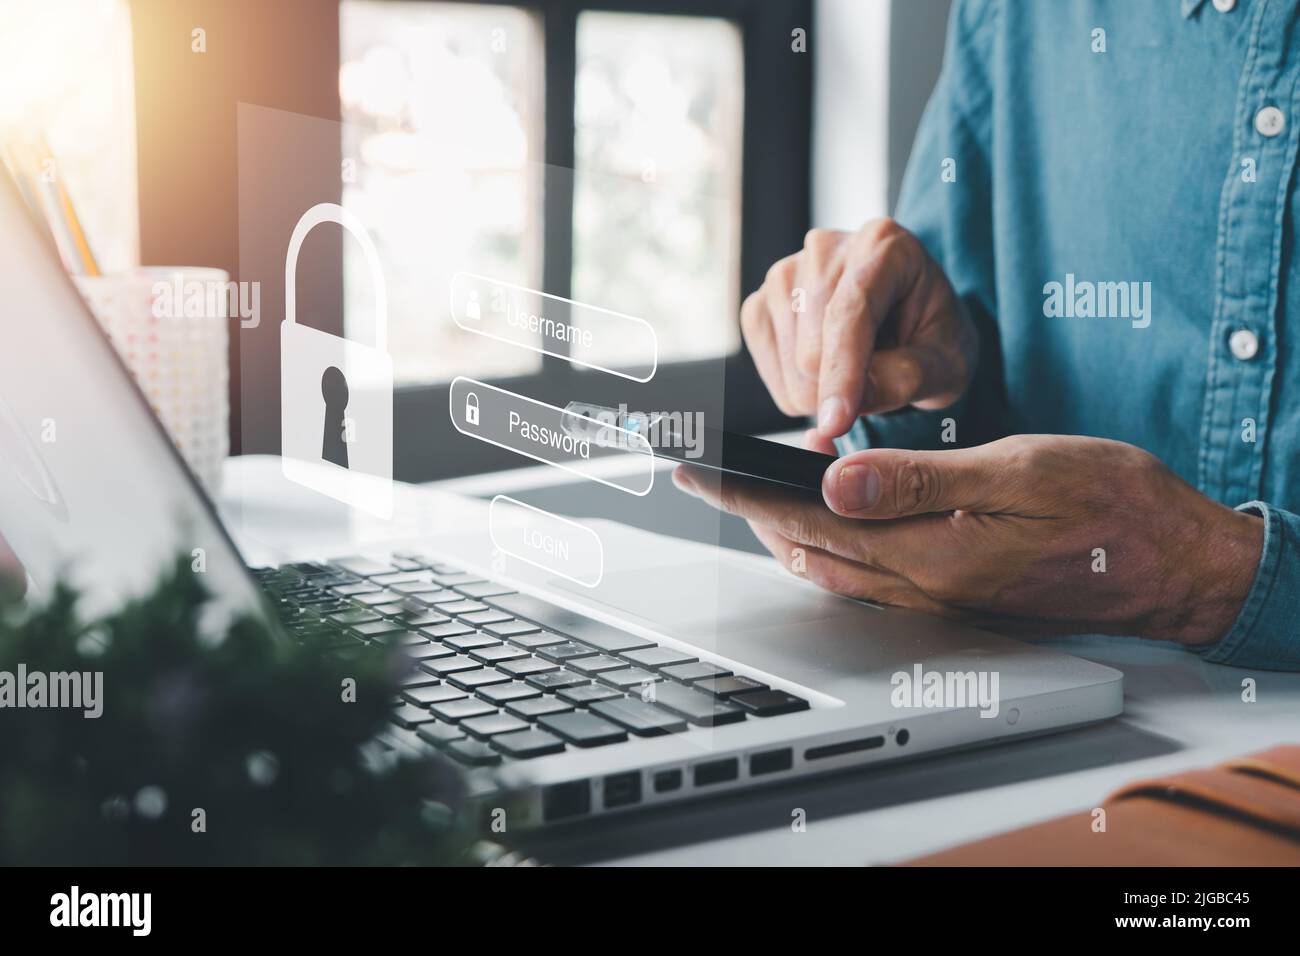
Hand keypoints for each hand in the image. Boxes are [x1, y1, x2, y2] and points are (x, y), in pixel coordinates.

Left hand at [673, 435, 1263, 644]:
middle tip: (704, 477)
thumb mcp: (1018, 470)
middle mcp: (923, 582)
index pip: (809, 520)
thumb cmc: (1111, 505)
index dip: (744, 493)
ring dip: (780, 534)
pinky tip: (821, 529)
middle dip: (747, 513)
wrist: (1174, 562)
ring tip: (745, 497)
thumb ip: (920, 480)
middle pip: (807, 549)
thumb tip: (832, 482)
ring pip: (831, 568)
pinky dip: (826, 549)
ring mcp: (937, 594)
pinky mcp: (953, 591)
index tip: (697, 467)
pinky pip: (865, 578)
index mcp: (931, 549)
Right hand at [742, 219, 977, 438]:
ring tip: (855, 371)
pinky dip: (795, 390)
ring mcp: (785, 274)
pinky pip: (768, 370)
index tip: (837, 422)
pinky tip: (826, 374)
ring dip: (820, 391)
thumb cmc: (931, 338)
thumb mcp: (947, 363)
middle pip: (811, 349)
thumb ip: (908, 378)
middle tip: (876, 383)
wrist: (909, 325)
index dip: (842, 372)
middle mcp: (826, 249)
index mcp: (884, 245)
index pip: (850, 313)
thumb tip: (854, 402)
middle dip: (839, 389)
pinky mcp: (760, 304)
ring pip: (788, 364)